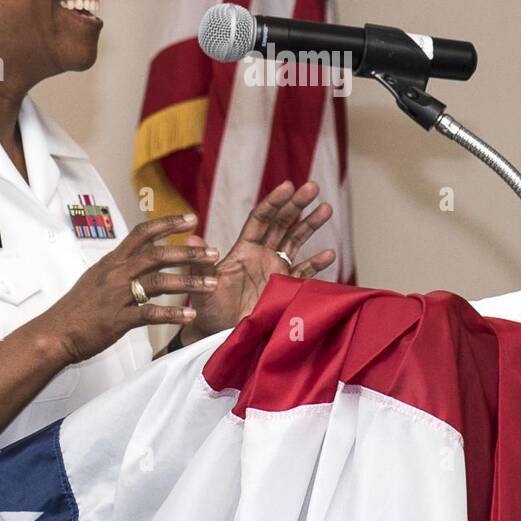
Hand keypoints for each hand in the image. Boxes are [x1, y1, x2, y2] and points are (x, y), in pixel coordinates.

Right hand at [36, 213, 220, 363]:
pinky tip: (190, 316)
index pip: (142, 233)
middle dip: (187, 252)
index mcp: (112, 261)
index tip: (191, 218)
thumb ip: (120, 266)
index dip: (168, 223)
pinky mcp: (118, 319)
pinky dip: (172, 315)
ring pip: (158, 283)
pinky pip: (150, 314)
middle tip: (213, 253)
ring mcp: (117, 296)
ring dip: (188, 283)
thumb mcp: (97, 277)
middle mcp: (116, 273)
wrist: (55, 333)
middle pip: (156, 255)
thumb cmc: (77, 307)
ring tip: (211, 285)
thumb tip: (139, 254)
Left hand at [179, 180, 335, 343]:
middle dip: (297, 205)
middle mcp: (262, 255)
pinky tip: (329, 254)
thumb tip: (191, 238)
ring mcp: (276, 270)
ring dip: (311, 225)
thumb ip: (201, 262)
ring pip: (296, 241)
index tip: (288, 185)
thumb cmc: (206, 309)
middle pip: (282, 223)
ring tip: (326, 208)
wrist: (217, 335)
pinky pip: (304, 273)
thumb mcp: (202, 284)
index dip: (274, 202)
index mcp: (243, 248)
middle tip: (313, 186)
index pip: (261, 218)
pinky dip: (316, 263)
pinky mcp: (285, 289)